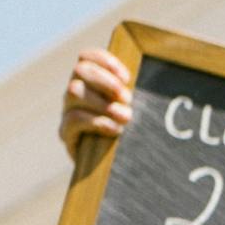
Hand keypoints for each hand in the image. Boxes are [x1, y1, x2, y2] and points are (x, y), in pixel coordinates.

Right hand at [59, 46, 132, 163]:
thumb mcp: (132, 109)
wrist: (112, 168)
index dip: (105, 60)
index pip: (86, 57)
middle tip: (127, 98)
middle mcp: (74, 93)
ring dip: (103, 102)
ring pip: (74, 91)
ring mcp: (67, 111)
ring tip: (125, 117)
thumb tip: (159, 72)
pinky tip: (115, 129)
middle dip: (106, 81)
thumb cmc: (128, 133)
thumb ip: (132, 93)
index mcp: (89, 81)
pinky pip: (74, 118)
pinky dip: (97, 121)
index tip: (127, 77)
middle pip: (80, 70)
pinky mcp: (66, 133)